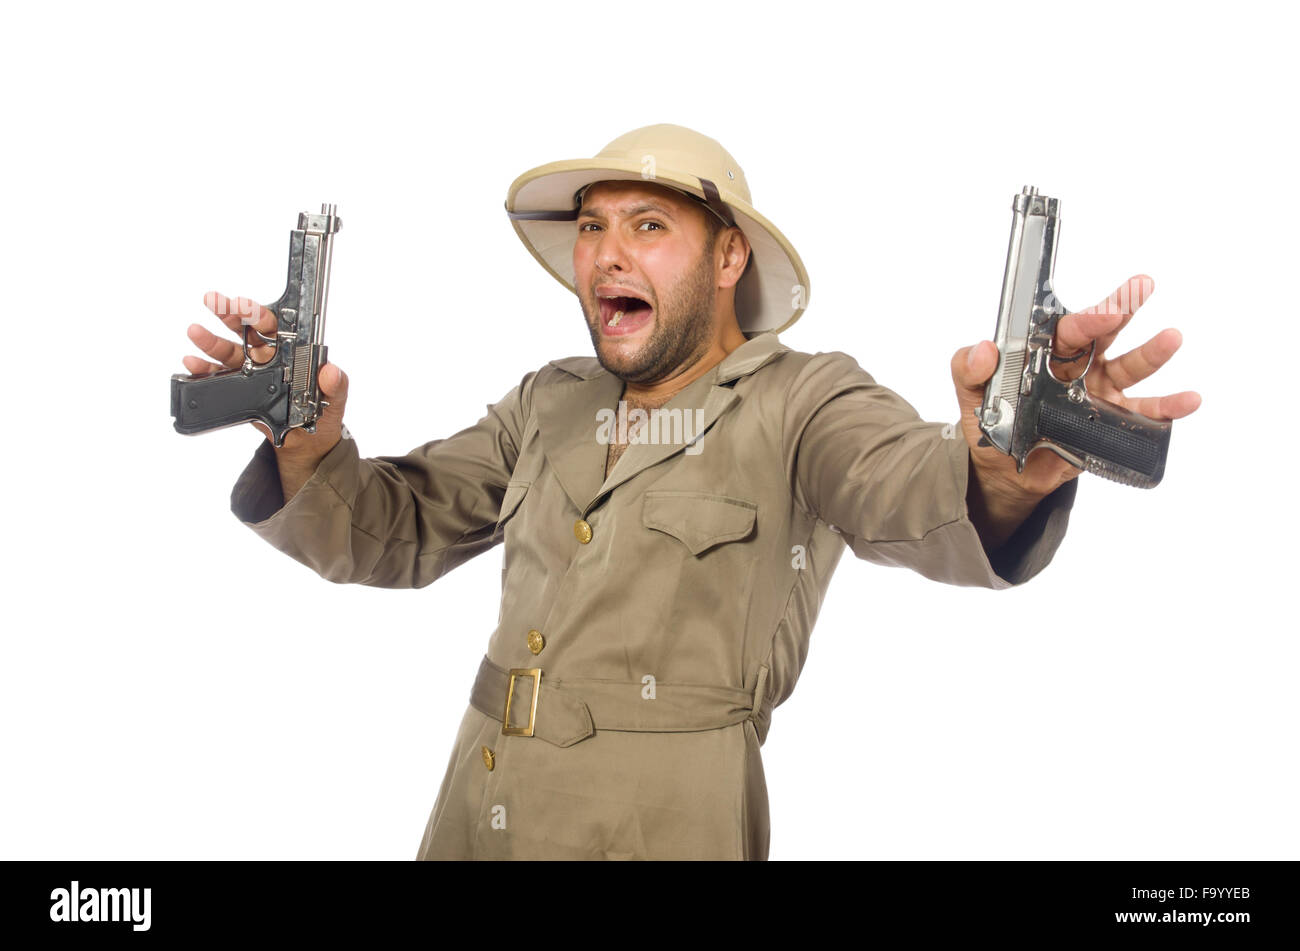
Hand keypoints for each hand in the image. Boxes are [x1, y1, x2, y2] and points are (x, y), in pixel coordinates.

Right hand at [183, 291, 349, 468]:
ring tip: (195, 331)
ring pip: (229, 350)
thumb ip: (336, 385)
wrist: (308, 441)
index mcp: (292, 351)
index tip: (246, 306)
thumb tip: (332, 371)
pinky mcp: (238, 388)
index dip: (260, 313)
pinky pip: (218, 376)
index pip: (276, 326)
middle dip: (230, 313)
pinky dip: (204, 369)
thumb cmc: (324, 413)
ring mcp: (251, 370)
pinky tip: (192, 362)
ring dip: (211, 340)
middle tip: (214, 302)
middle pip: (247, 330)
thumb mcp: (335, 399)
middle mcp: (269, 356)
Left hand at [951, 275, 1200, 543]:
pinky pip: (1144, 413)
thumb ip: (968, 369)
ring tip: (1172, 338)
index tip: (1105, 311)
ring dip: (1152, 353)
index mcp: (1045, 353)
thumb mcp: (971, 393)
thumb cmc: (989, 421)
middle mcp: (1077, 366)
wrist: (1002, 469)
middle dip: (1122, 308)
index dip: (1086, 318)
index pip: (1067, 329)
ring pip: (1130, 368)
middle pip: (1104, 333)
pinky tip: (1188, 400)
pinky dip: (1169, 407)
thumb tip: (982, 350)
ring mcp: (1098, 392)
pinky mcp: (1110, 422)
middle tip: (1141, 287)